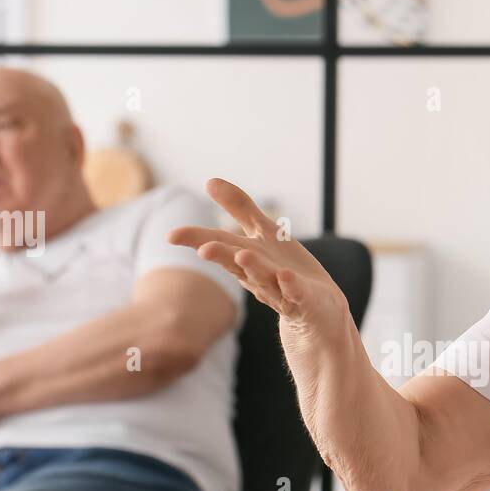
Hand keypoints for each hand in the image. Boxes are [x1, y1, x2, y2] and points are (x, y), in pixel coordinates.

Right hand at [168, 179, 351, 348]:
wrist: (318, 310)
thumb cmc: (284, 269)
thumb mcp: (264, 233)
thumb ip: (239, 208)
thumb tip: (209, 181)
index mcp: (246, 257)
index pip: (219, 244)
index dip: (197, 239)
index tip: (171, 235)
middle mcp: (258, 275)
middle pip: (237, 264)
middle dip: (222, 255)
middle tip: (204, 249)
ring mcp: (281, 289)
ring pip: (265, 278)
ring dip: (254, 267)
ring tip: (243, 255)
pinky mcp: (305, 299)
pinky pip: (297, 292)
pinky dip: (291, 285)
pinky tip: (286, 276)